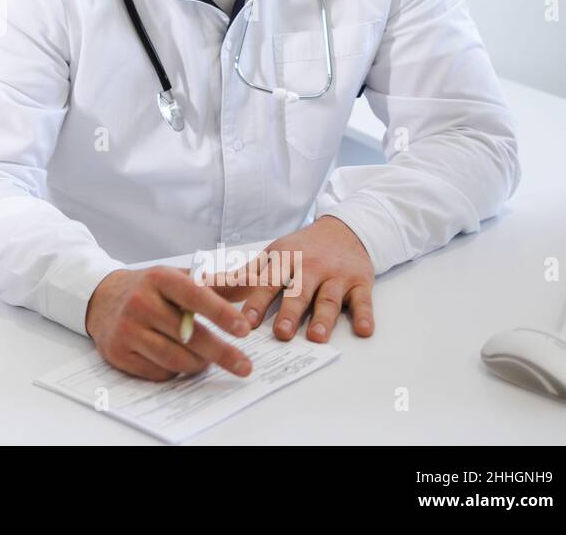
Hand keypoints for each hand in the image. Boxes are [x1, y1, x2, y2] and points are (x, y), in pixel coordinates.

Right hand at [83, 265, 253, 380]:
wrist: (101, 298)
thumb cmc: (149, 289)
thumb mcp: (179, 278)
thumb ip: (218, 283)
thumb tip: (255, 283)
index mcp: (159, 279)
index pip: (195, 296)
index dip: (221, 313)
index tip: (245, 329)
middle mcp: (140, 302)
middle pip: (189, 335)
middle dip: (222, 353)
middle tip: (244, 366)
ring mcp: (127, 329)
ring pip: (175, 358)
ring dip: (199, 364)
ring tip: (208, 361)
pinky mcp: (118, 353)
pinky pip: (158, 371)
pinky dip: (175, 370)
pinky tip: (179, 361)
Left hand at [212, 215, 375, 342]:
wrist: (344, 229)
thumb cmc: (301, 248)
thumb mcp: (272, 256)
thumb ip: (241, 276)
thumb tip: (201, 286)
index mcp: (284, 261)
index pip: (267, 284)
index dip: (255, 303)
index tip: (243, 321)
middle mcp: (310, 268)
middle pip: (298, 292)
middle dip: (289, 312)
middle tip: (281, 333)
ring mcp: (336, 276)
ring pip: (329, 299)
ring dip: (324, 318)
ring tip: (317, 337)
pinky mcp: (360, 282)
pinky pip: (363, 301)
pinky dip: (364, 316)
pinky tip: (364, 330)